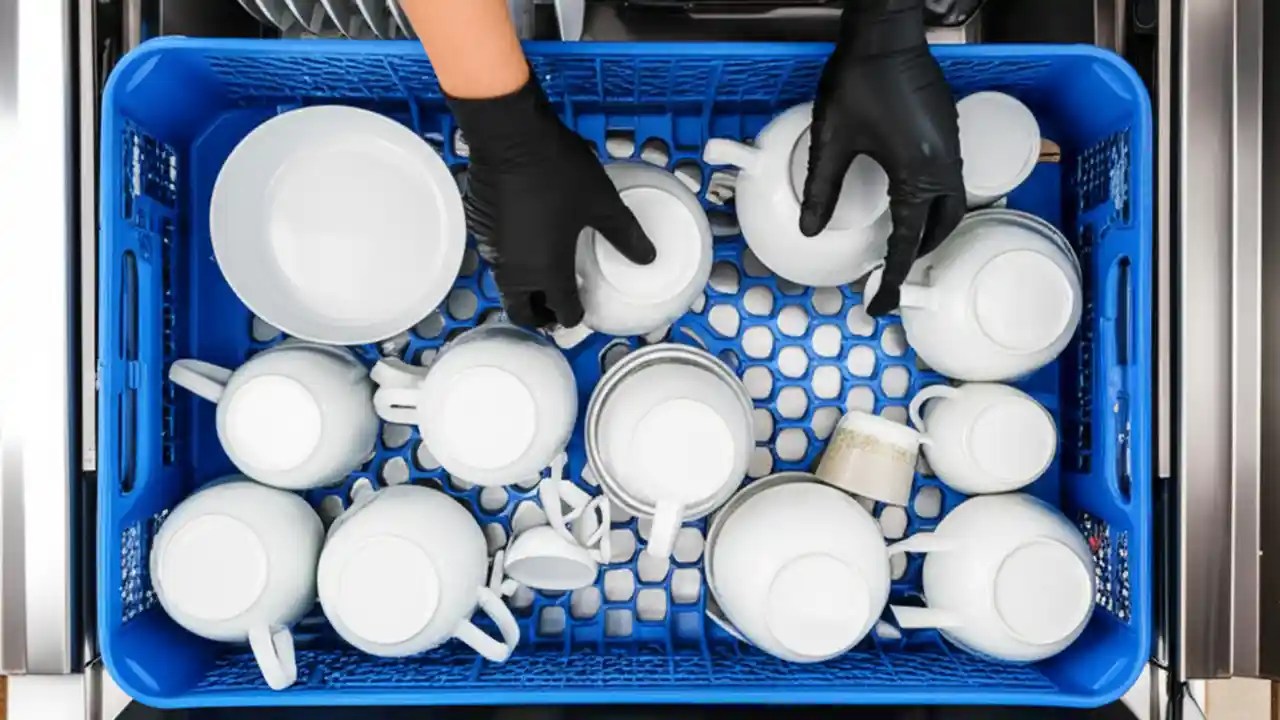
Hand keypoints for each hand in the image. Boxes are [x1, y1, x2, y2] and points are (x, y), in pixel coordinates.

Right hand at [448, 78, 654, 328]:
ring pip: (507, 285)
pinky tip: (528, 241)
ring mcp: (492, 250)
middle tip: (557, 307)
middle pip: (522, 310)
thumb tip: (648, 257)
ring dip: (525, 288)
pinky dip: (512, 261)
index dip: (575, 316)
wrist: (509, 135)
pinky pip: (497, 258)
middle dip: (540, 314)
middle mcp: (514, 270)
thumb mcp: (602, 202)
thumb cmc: (558, 171)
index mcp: (546, 271)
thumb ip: (625, 234)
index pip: (561, 312)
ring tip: (546, 275)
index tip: (583, 309)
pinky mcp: (480, 229)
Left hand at [801, 0, 965, 315]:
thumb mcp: (831, 140)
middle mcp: (944, 164)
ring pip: (952, 203)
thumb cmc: (860, 78)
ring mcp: (951, 145)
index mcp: (917, 173)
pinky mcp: (948, 130)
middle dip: (920, 253)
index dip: (890, 278)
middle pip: (943, 226)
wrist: (885, 33)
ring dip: (931, 227)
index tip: (879, 303)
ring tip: (903, 241)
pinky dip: (936, 201)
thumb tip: (809, 228)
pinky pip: (951, 179)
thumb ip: (821, 188)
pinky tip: (912, 198)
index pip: (907, 242)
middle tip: (892, 270)